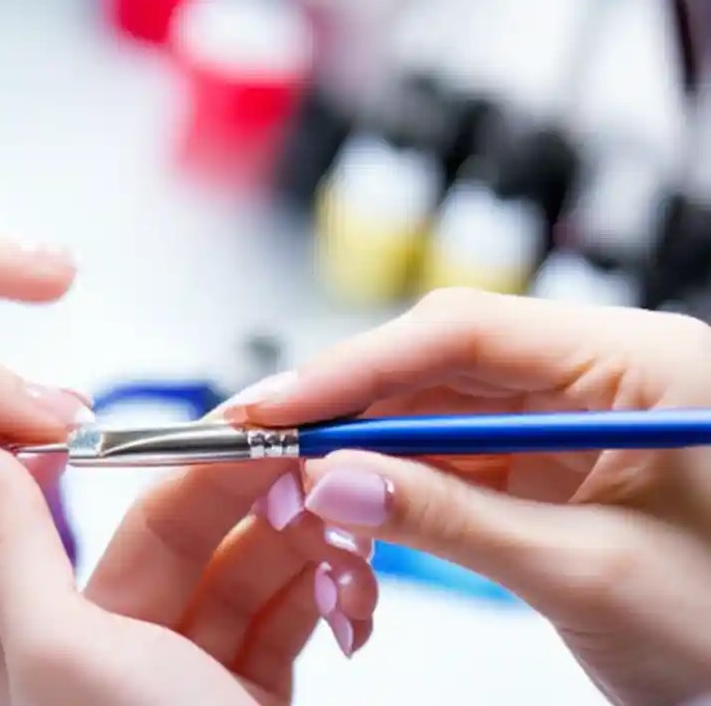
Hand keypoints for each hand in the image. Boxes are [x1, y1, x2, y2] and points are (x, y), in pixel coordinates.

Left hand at [0, 413, 376, 704]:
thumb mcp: (62, 653)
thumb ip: (13, 540)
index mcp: (56, 627)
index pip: (112, 506)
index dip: (173, 454)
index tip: (237, 420)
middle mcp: (118, 647)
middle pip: (199, 530)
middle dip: (263, 494)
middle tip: (318, 466)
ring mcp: (191, 674)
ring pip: (255, 567)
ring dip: (308, 545)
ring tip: (347, 543)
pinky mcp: (254, 698)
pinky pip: (293, 619)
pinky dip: (328, 600)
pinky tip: (349, 600)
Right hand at [229, 288, 710, 705]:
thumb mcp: (586, 571)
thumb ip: (449, 521)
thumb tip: (331, 481)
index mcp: (641, 362)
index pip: (468, 330)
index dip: (357, 364)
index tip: (278, 404)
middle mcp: (603, 373)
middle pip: (442, 361)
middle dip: (349, 404)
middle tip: (263, 440)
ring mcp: (577, 419)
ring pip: (440, 409)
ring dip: (367, 447)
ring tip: (296, 481)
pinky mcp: (556, 465)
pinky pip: (458, 456)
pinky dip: (400, 483)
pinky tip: (351, 504)